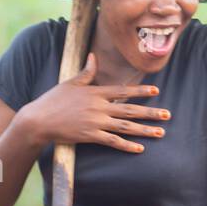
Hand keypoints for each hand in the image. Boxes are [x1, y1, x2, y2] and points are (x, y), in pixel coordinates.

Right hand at [20, 52, 169, 152]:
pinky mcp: (90, 136)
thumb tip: (93, 57)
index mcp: (95, 93)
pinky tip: (140, 149)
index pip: (123, 90)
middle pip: (130, 109)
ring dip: (144, 130)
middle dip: (150, 112)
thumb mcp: (70, 82)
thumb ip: (86, 72)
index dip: (140, 90)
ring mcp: (95, 122)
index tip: (156, 90)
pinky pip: (112, 141)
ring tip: (160, 132)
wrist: (39, 120)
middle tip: (167, 115)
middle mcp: (99, 107)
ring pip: (125, 126)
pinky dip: (126, 145)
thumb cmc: (53, 100)